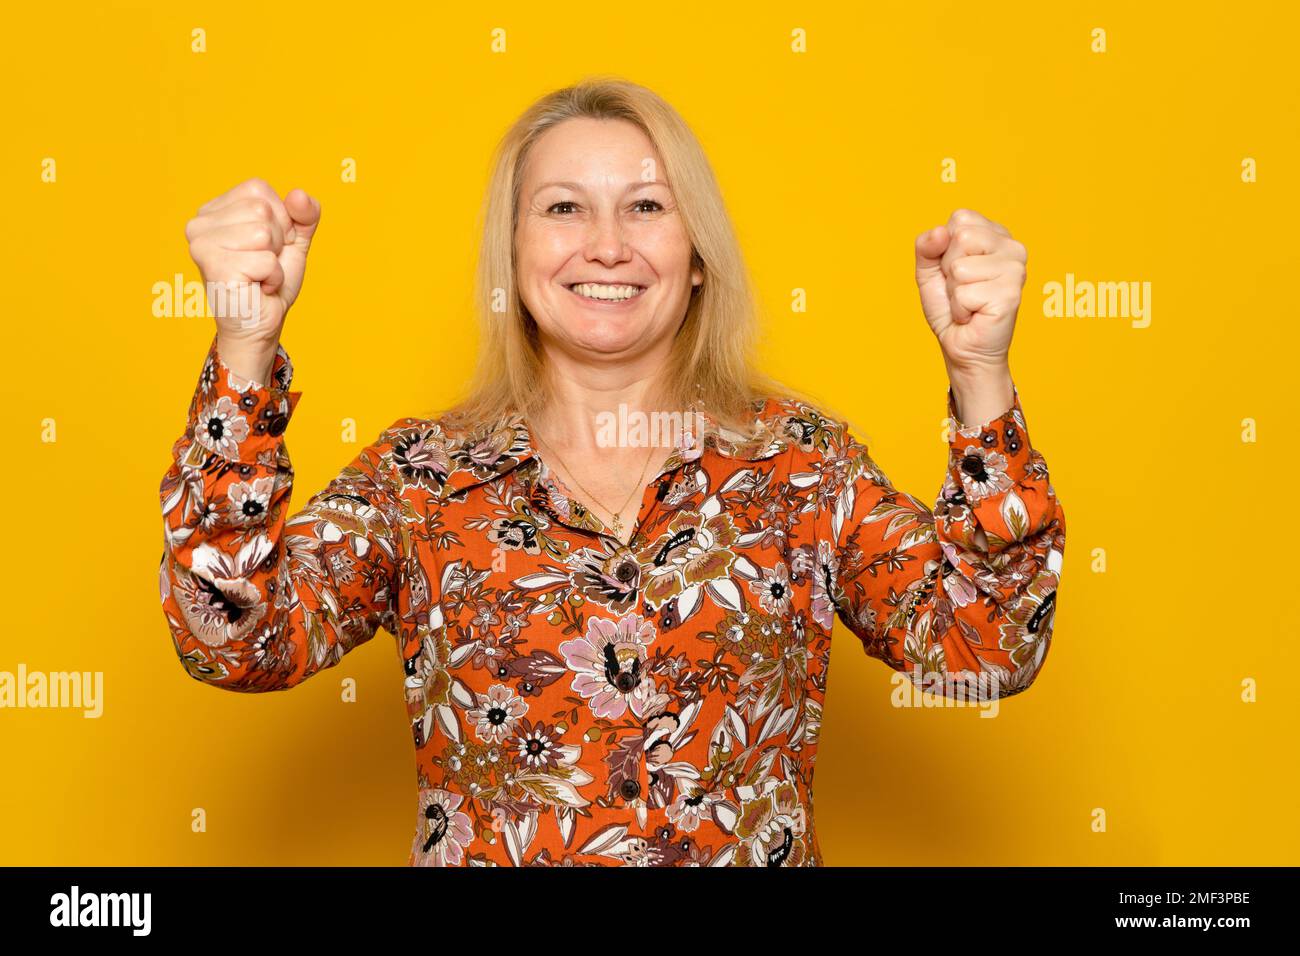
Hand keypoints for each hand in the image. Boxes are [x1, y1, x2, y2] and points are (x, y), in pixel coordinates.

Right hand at [186, 178, 321, 349]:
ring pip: (263, 232)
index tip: (268, 245)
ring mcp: (201, 243)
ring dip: (273, 260)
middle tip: (262, 264)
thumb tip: (299, 195)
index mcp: (214, 209)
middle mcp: (199, 222)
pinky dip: (272, 277)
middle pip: (261, 209)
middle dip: (276, 241)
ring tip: (258, 275)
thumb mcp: (294, 240)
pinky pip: (266, 260)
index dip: (278, 219)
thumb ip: (304, 214)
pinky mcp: (213, 266)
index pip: (258, 189)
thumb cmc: (270, 282)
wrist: (261, 323)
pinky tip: (257, 287)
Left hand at [914, 208, 1025, 375]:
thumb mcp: (929, 271)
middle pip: (962, 237)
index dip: (946, 248)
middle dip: (949, 269)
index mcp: (996, 235)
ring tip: (969, 303)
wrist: (962, 348)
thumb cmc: (950, 309)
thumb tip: (940, 231)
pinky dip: (960, 309)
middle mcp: (1013, 247)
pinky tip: (974, 315)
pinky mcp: (1011, 294)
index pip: (960, 218)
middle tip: (962, 288)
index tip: (956, 270)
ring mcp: (1015, 270)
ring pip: (960, 268)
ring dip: (954, 292)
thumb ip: (927, 246)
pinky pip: (964, 294)